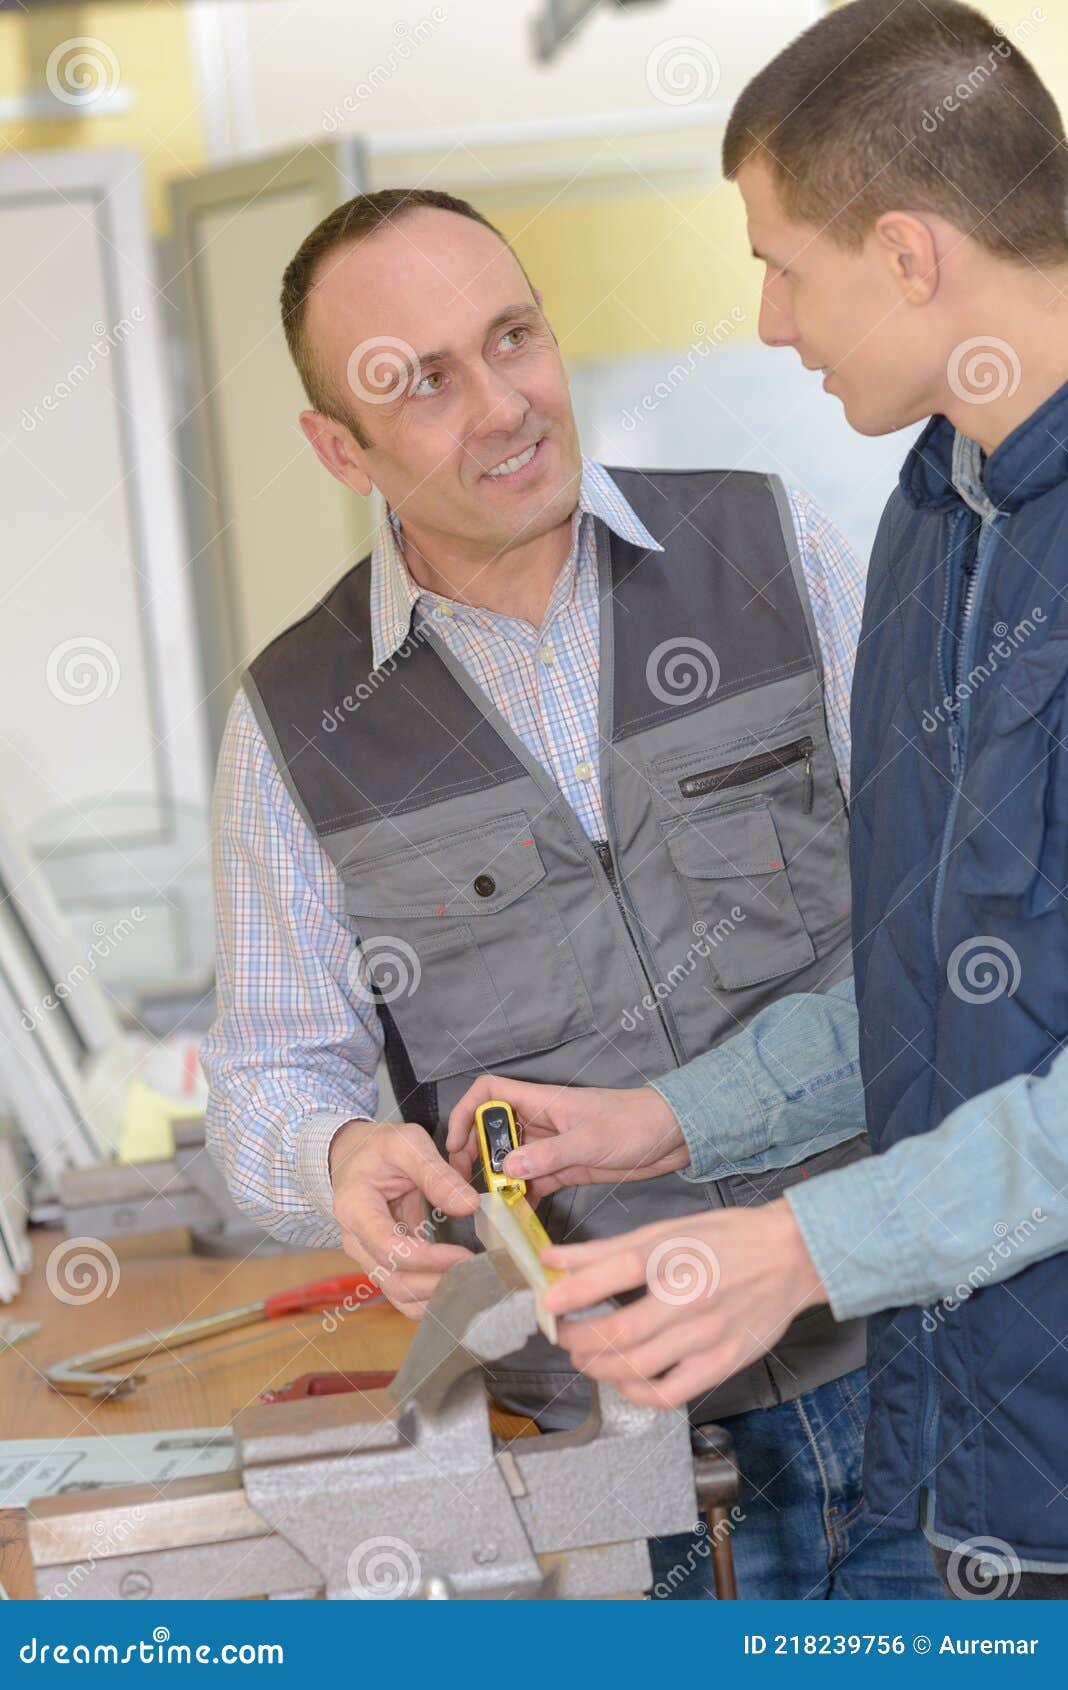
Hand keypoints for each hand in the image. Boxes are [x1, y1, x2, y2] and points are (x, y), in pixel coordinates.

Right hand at [328, 1118, 479, 1317]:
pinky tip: (459, 1284)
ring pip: (400, 1296)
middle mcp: (356, 1242)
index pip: (388, 1248)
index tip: (463, 1255)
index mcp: (355, 1209)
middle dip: (438, 1282)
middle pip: (395, 1281)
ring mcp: (368, 1257)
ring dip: (437, 1295)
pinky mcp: (383, 1264)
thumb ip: (436, 1174)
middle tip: (478, 1270)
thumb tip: (469, 1205)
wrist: (353, 1156)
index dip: (427, 1259)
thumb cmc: (377, 1148)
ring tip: (473, 1279)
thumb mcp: (406, 1143)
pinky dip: (432, 1296)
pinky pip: (405, 1293)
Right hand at [445, 1074, 689, 1202]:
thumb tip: (507, 1166)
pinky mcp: (567, 1168)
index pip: (490, 1092)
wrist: (675, 1135)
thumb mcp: (591, 1139)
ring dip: (499, 1180)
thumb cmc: (636, 1122)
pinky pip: (534, 1181)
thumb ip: (550, 1154)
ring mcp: (553, 1146)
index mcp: (543, 1101)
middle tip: (468, 1184)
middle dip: (476, 1154)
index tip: (456, 1143)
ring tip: (490, 1206)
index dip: (467, 1112)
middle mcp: (542, 1122)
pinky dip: (523, 1196)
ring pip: (512, 1160)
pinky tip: (519, 1215)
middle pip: (494, 1131)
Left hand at [540, 1199, 827, 1406]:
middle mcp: (689, 1297)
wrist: (791, 1256)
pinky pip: (668, 1394)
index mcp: (674, 1255)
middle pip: (618, 1332)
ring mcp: (707, 1335)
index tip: (549, 1302)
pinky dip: (636, 1392)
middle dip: (577, 1339)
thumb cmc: (727, 1238)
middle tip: (563, 1334)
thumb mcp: (665, 1230)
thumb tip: (554, 1260)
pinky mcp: (722, 1363)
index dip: (573, 1292)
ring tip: (585, 1357)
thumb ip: (605, 1250)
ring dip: (598, 1367)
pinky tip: (623, 1379)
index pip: (613, 1274)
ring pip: (637, 1366)